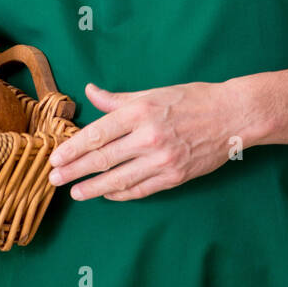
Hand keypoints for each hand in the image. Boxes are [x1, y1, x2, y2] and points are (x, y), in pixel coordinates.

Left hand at [47, 80, 249, 201]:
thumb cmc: (193, 99)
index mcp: (141, 111)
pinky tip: (107, 194)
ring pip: (119, 179)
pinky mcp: (175, 176)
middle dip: (74, 171)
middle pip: (102, 158)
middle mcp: (149, 136)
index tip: (55, 158)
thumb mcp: (153, 92)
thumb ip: (119, 99)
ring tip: (75, 193)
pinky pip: (141, 189)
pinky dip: (121, 194)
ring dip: (93, 188)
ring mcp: (162, 159)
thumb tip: (90, 92)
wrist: (232, 116)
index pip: (98, 133)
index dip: (73, 148)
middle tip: (54, 179)